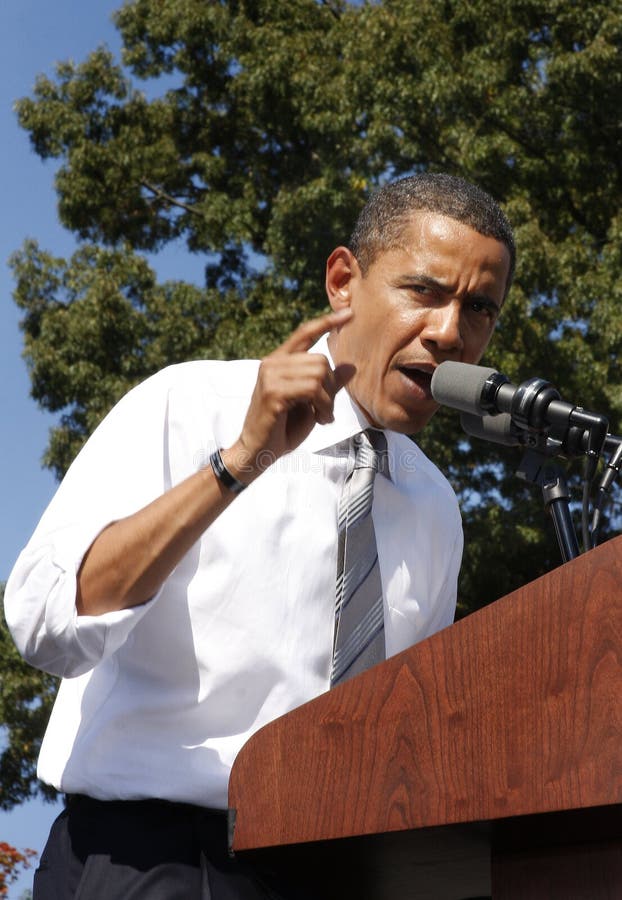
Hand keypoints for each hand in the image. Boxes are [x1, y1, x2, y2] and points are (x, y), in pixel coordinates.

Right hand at [225, 308, 354, 481]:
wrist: (257, 451)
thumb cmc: (282, 428)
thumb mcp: (311, 403)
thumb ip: (328, 384)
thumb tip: (351, 366)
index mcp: (279, 361)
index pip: (305, 332)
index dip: (327, 322)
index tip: (349, 313)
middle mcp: (272, 363)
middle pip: (321, 360)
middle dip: (331, 388)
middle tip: (326, 410)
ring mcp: (270, 376)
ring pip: (319, 375)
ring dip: (328, 401)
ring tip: (323, 417)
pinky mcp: (273, 392)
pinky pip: (312, 390)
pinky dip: (323, 406)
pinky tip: (319, 420)